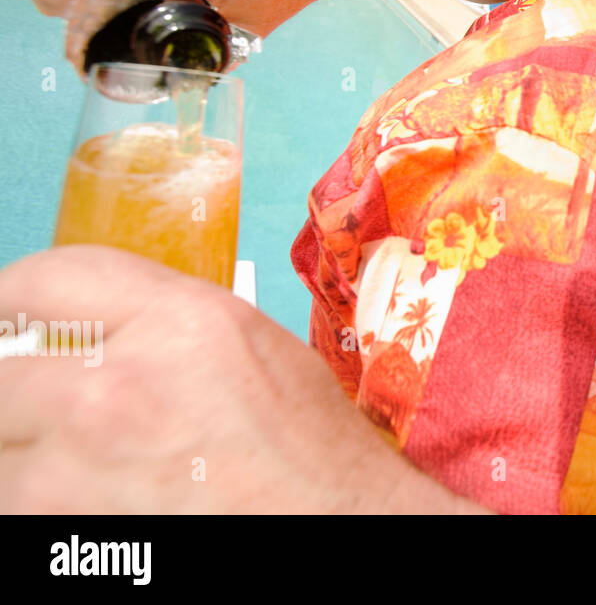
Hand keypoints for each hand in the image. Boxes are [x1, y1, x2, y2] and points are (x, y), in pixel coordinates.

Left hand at [0, 246, 466, 512]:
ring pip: (3, 455)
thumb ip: (163, 328)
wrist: (339, 533)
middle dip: (19, 398)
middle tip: (49, 418)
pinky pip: (16, 509)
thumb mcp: (253, 350)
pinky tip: (101, 513)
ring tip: (95, 479)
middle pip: (0, 377)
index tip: (7, 321)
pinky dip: (43, 511)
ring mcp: (78, 470)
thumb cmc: (312, 455)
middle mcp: (117, 387)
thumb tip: (88, 330)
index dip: (13, 301)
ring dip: (31, 466)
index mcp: (178, 323)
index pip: (47, 280)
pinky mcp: (61, 538)